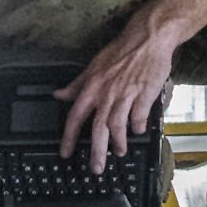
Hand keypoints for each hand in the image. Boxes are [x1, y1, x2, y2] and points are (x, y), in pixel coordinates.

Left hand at [54, 12, 177, 171]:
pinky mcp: (145, 94)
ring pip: (118, 125)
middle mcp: (107, 92)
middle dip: (96, 151)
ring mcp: (126, 94)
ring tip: (119, 152)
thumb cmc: (121, 52)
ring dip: (118, 142)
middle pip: (98, 127)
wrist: (148, 38)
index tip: (66, 153)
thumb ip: (77, 84)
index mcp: (93, 86)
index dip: (69, 136)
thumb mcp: (94, 65)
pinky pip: (139, 116)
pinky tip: (138, 131)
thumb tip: (58, 95)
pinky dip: (138, 126)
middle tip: (96, 168)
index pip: (76, 115)